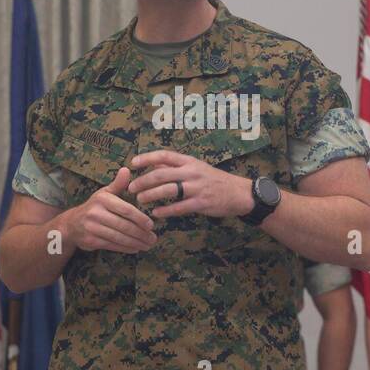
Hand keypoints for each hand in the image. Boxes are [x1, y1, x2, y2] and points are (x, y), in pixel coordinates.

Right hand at [61, 166, 157, 253]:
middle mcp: (96, 213)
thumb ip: (118, 184)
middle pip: (123, 225)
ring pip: (119, 237)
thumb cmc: (94, 206)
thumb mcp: (104, 193)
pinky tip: (136, 248)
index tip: (151, 225)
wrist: (72, 224)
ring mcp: (92, 228)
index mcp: (102, 199)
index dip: (140, 218)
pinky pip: (112, 245)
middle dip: (141, 234)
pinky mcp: (91, 241)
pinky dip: (126, 248)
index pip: (125, 210)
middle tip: (153, 239)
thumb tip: (127, 169)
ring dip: (136, 243)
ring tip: (148, 245)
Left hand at [127, 149, 253, 218]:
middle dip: (143, 181)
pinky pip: (179, 207)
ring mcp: (196, 187)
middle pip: (161, 174)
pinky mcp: (201, 203)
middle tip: (131, 188)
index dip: (147, 158)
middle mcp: (191, 172)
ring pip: (168, 190)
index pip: (164, 155)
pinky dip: (165, 210)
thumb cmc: (214, 179)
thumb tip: (153, 166)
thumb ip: (175, 167)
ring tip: (140, 200)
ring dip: (151, 195)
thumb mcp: (196, 167)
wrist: (238, 192)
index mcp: (189, 161)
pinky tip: (156, 213)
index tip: (132, 163)